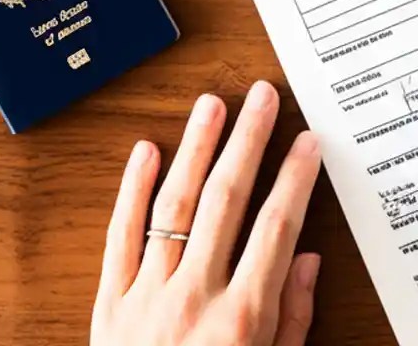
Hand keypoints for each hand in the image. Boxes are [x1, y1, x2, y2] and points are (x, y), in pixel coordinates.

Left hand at [92, 81, 322, 345]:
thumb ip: (291, 318)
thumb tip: (304, 258)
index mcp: (242, 318)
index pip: (276, 228)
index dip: (295, 179)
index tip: (308, 142)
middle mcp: (195, 299)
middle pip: (228, 201)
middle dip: (249, 142)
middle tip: (263, 98)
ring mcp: (147, 297)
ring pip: (174, 206)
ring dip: (196, 149)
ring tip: (211, 106)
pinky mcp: (108, 304)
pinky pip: (120, 236)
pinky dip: (131, 190)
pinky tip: (146, 152)